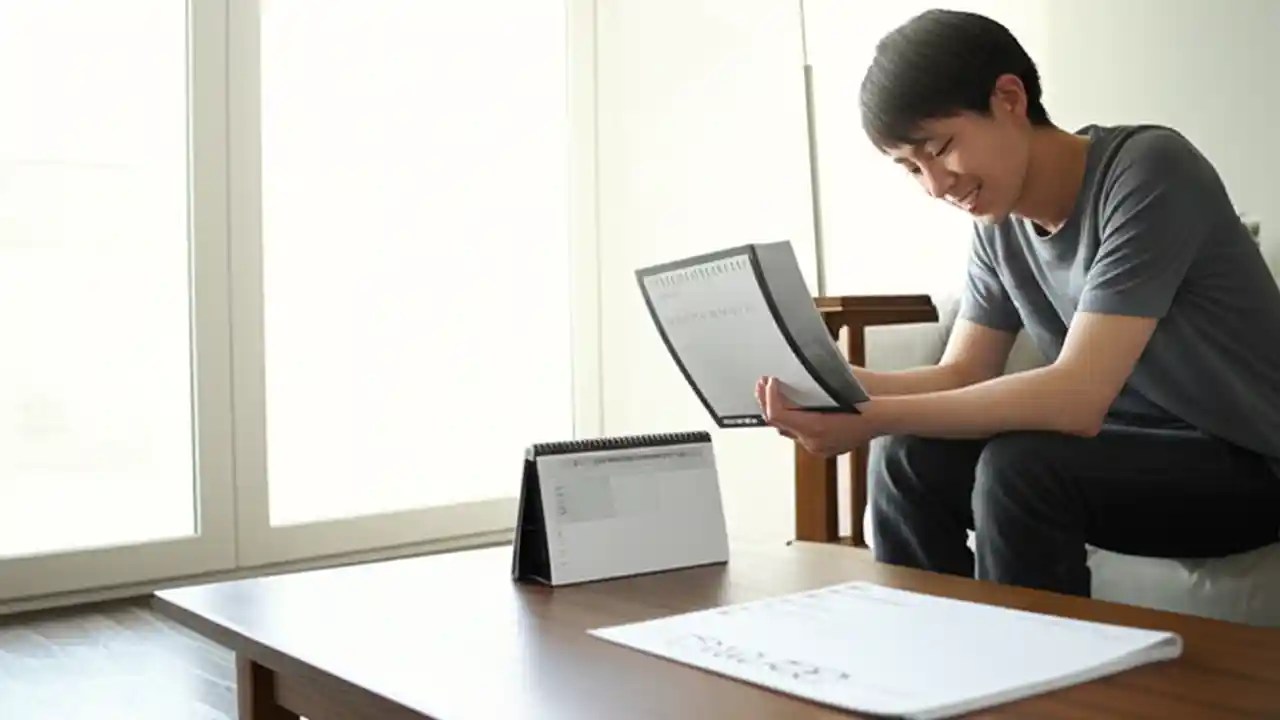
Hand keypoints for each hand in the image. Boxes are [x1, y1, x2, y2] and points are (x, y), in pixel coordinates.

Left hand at [755, 376, 877, 456]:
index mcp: (816, 427)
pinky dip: (793, 421)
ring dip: (779, 412)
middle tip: (762, 385)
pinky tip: (791, 407)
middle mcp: (814, 442)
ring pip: (788, 431)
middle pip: (779, 424)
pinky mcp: (824, 448)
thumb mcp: (835, 381)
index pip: (778, 415)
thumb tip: (794, 365)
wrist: (884, 416)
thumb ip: (814, 378)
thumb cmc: (864, 397)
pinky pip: (801, 436)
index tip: (769, 381)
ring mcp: (818, 448)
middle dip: (768, 403)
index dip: (769, 397)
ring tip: (772, 394)